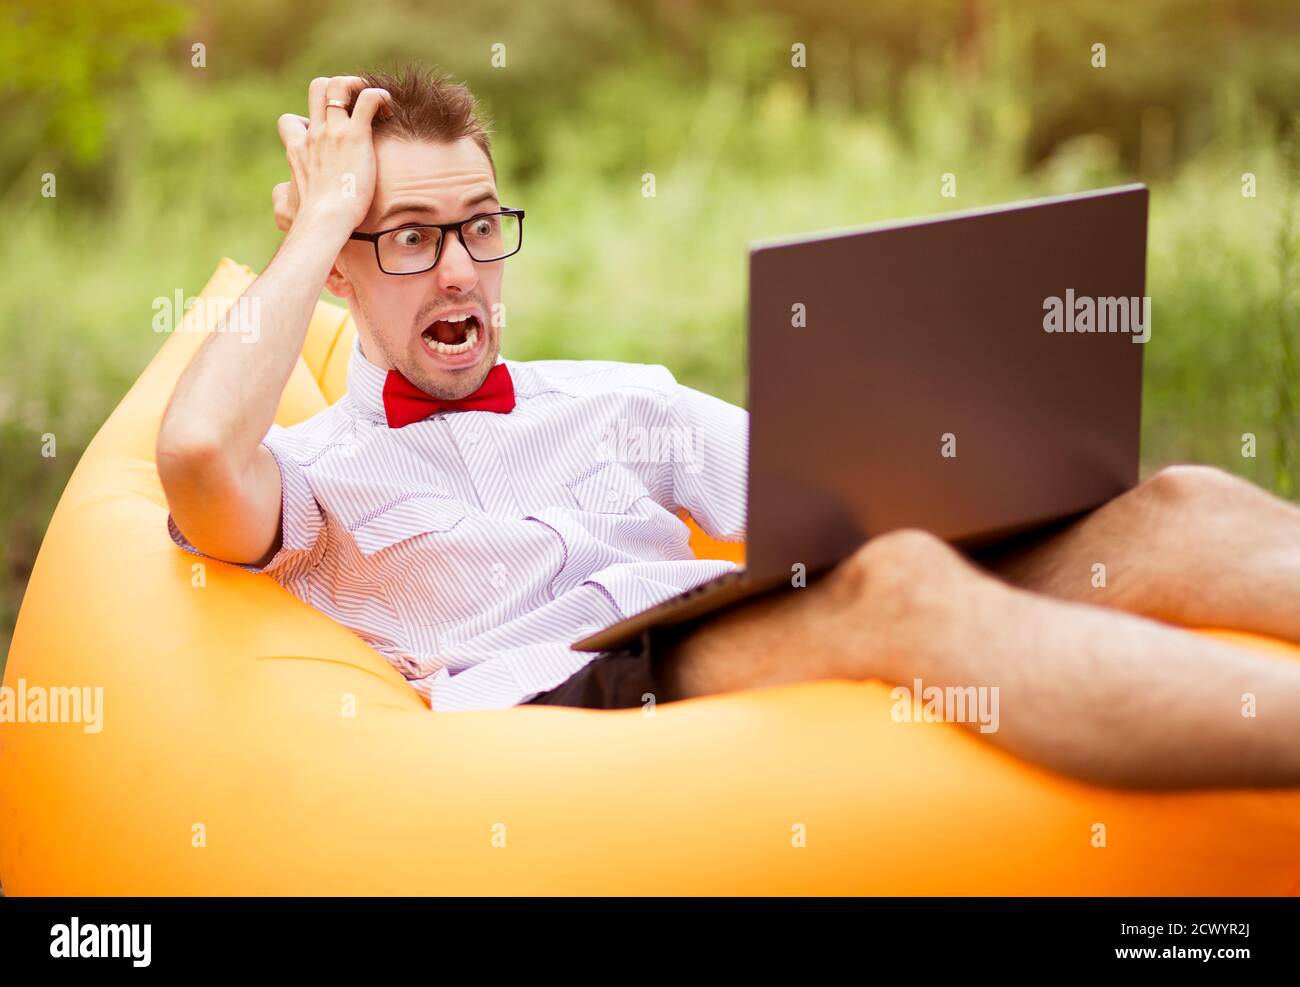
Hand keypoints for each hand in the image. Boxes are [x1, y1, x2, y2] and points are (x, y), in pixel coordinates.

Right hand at [275, 76, 390, 234]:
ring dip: (357, 86)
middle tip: (355, 108)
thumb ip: (281, 196)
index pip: (290, 121)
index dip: (306, 120)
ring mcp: (334, 132)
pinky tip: (388, 107)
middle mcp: (314, 134)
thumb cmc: (309, 219)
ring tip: (374, 102)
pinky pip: (368, 100)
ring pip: (339, 86)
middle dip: (336, 89)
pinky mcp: (356, 136)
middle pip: (317, 89)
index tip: (324, 135)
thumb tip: (281, 192)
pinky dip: (379, 96)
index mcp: (298, 149)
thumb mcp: (285, 208)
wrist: (325, 220)